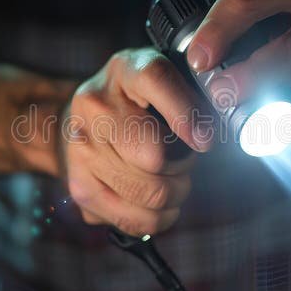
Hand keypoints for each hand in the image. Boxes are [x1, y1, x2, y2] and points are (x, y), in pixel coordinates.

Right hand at [62, 48, 210, 235]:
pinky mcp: (81, 190)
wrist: (80, 121)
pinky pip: (137, 220)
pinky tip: (158, 202)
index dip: (187, 114)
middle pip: (155, 157)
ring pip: (152, 194)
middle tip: (185, 159)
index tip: (205, 140)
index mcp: (123, 70)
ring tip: (172, 179)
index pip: (156, 82)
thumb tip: (209, 138)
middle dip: (184, 165)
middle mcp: (94, 108)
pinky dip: (160, 216)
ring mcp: (82, 151)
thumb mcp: (165, 80)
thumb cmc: (137, 101)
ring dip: (176, 192)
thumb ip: (193, 94)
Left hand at [187, 0, 290, 131]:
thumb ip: (233, 10)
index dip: (220, 31)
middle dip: (250, 79)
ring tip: (240, 127)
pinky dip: (289, 136)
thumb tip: (181, 47)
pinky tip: (269, 136)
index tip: (197, 59)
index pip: (252, 3)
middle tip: (218, 96)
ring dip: (268, 117)